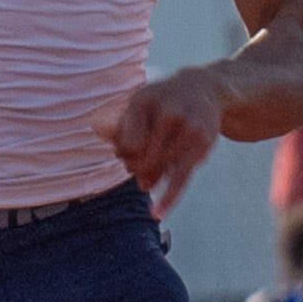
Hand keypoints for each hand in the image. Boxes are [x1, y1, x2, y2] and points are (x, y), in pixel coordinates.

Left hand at [94, 69, 224, 214]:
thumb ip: (118, 122)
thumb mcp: (139, 103)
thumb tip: (97, 129)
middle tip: (134, 168)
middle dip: (135, 167)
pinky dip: (169, 197)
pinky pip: (182, 177)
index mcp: (145, 100)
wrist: (205, 89)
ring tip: (145, 183)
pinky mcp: (202, 145)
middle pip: (143, 157)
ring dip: (149, 179)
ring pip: (160, 168)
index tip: (124, 153)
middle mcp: (169, 113)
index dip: (122, 153)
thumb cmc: (163, 100)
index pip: (127, 142)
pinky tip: (157, 213)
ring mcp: (188, 129)